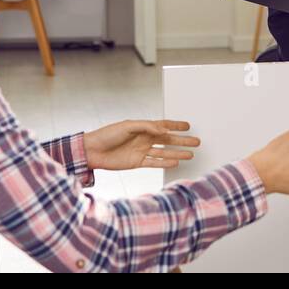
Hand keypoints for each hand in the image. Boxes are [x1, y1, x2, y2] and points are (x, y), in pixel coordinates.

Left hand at [83, 119, 199, 170]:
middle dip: (182, 140)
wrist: (93, 151)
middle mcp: (144, 139)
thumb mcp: (127, 126)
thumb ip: (146, 126)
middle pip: (167, 140)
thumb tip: (163, 129)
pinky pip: (155, 162)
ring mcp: (142, 151)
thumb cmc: (107, 135)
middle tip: (196, 141)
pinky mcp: (138, 162)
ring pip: (164, 152)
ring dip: (177, 153)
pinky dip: (165, 163)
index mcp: (142, 127)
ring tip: (190, 154)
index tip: (188, 126)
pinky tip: (175, 162)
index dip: (176, 125)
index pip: (163, 125)